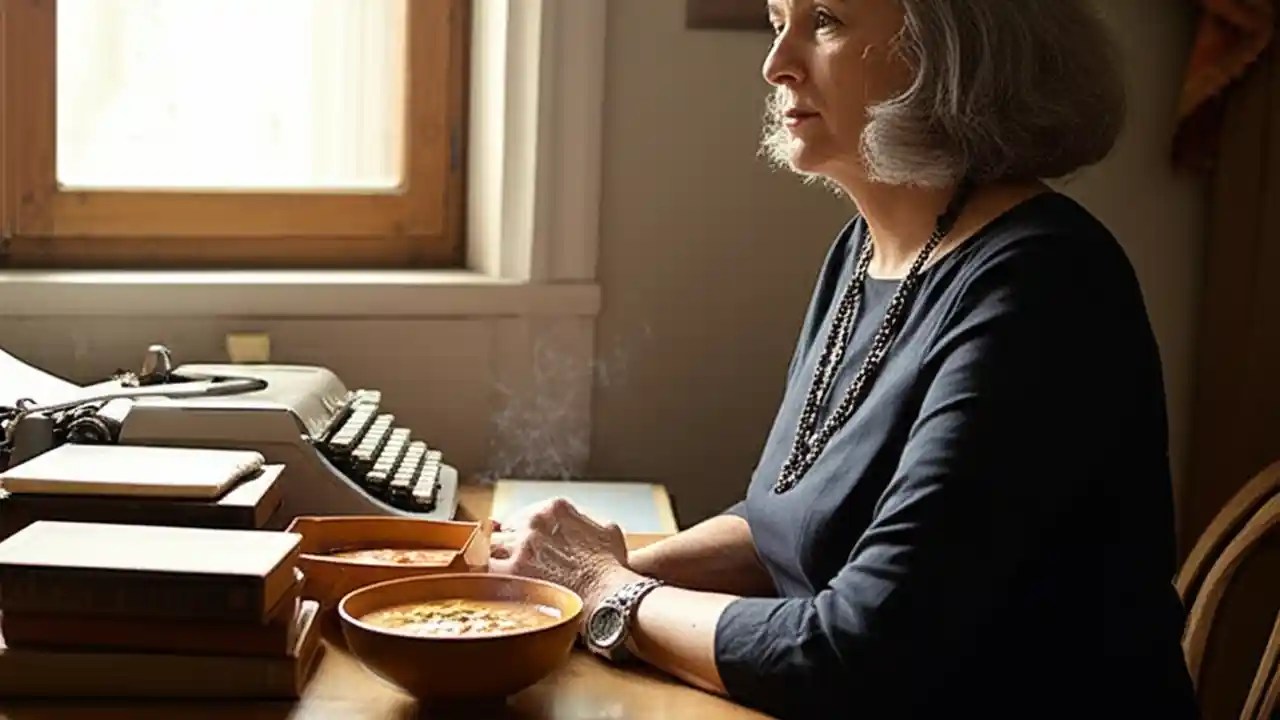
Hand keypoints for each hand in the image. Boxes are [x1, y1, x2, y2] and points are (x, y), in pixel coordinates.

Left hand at [489, 498, 636, 614]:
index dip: (521, 533)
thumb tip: (578, 522)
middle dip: (506, 546)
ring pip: (490, 546)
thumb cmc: (612, 570)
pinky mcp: (511, 572)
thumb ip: (587, 520)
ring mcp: (521, 546)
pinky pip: (484, 569)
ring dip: (493, 560)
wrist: (609, 598)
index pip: (524, 515)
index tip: (523, 547)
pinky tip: (488, 586)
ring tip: (497, 576)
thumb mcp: (608, 531)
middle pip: (505, 530)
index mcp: (555, 509)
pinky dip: (484, 576)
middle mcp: (534, 522)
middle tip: (511, 564)